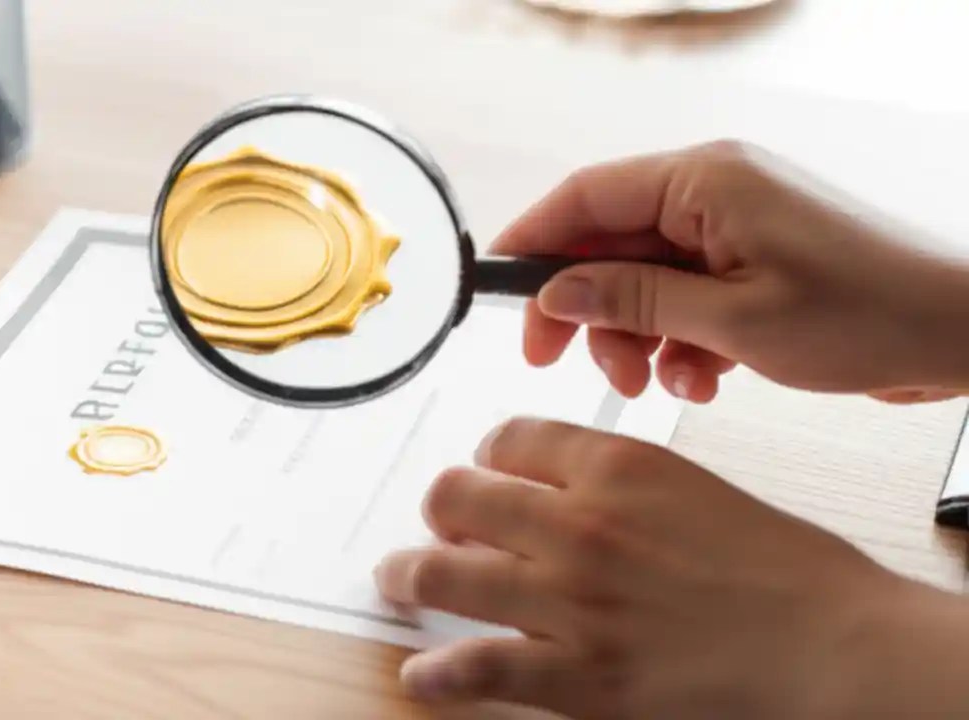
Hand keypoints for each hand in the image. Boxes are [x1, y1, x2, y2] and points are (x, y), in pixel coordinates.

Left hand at [373, 417, 921, 718]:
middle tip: (436, 525)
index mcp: (616, 466)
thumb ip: (619, 486)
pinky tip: (421, 672)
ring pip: (443, 572)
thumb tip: (564, 495)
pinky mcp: (576, 674)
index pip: (507, 439)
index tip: (482, 469)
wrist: (831, 646)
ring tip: (399, 579)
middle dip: (439, 509)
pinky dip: (437, 672)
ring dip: (409, 575)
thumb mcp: (696, 488)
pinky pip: (476, 665)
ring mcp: (569, 600)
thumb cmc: (785, 571)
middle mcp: (579, 523)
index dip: (485, 455)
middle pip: (458, 495)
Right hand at [491, 140, 968, 403]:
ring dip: (634, 335)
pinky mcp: (749, 261)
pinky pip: (682, 295)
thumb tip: (553, 293)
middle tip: (558, 361)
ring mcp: (732, 225)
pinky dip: (676, 341)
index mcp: (705, 179)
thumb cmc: (866, 314)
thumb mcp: (730, 320)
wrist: (958, 332)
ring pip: (640, 277)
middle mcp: (713, 191)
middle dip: (583, 307)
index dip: (531, 244)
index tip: (497, 292)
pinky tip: (700, 377)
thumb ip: (631, 302)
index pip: (584, 197)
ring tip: (653, 382)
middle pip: (607, 242)